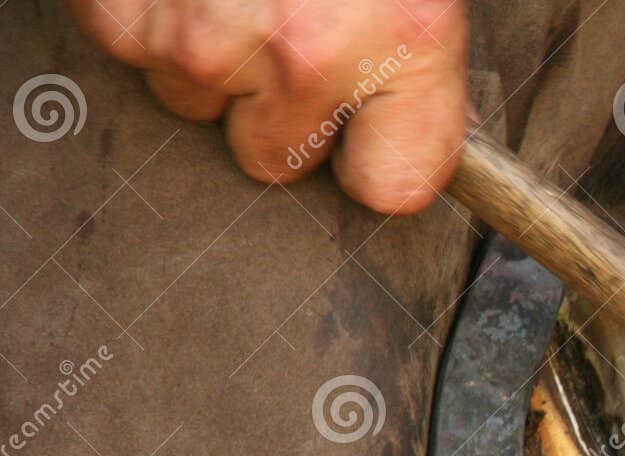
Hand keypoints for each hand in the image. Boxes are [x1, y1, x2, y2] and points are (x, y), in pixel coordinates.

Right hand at [70, 0, 466, 212]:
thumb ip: (416, 78)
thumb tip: (409, 156)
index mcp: (407, 40)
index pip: (393, 189)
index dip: (375, 166)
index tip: (366, 145)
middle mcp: (310, 51)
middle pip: (275, 160)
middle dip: (277, 109)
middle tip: (286, 28)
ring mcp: (212, 35)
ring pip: (196, 103)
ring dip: (212, 56)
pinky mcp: (128, 8)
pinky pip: (132, 48)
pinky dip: (148, 13)